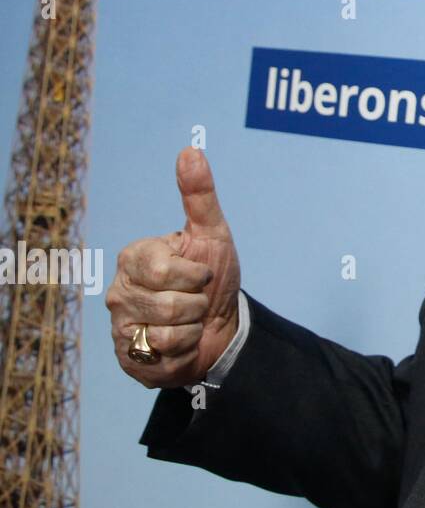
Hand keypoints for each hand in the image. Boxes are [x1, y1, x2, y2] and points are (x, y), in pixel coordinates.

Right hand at [106, 147, 242, 388]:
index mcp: (134, 257)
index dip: (196, 276)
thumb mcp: (213, 233)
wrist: (222, 326)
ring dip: (193, 328)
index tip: (201, 273)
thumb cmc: (214, 275)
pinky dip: (185, 352)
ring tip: (190, 321)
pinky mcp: (128, 357)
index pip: (164, 272)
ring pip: (168, 333)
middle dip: (198, 303)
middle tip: (197, 299)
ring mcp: (120, 326)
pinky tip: (183, 344)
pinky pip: (164, 357)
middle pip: (169, 304)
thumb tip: (190, 149)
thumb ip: (199, 194)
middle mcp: (119, 291)